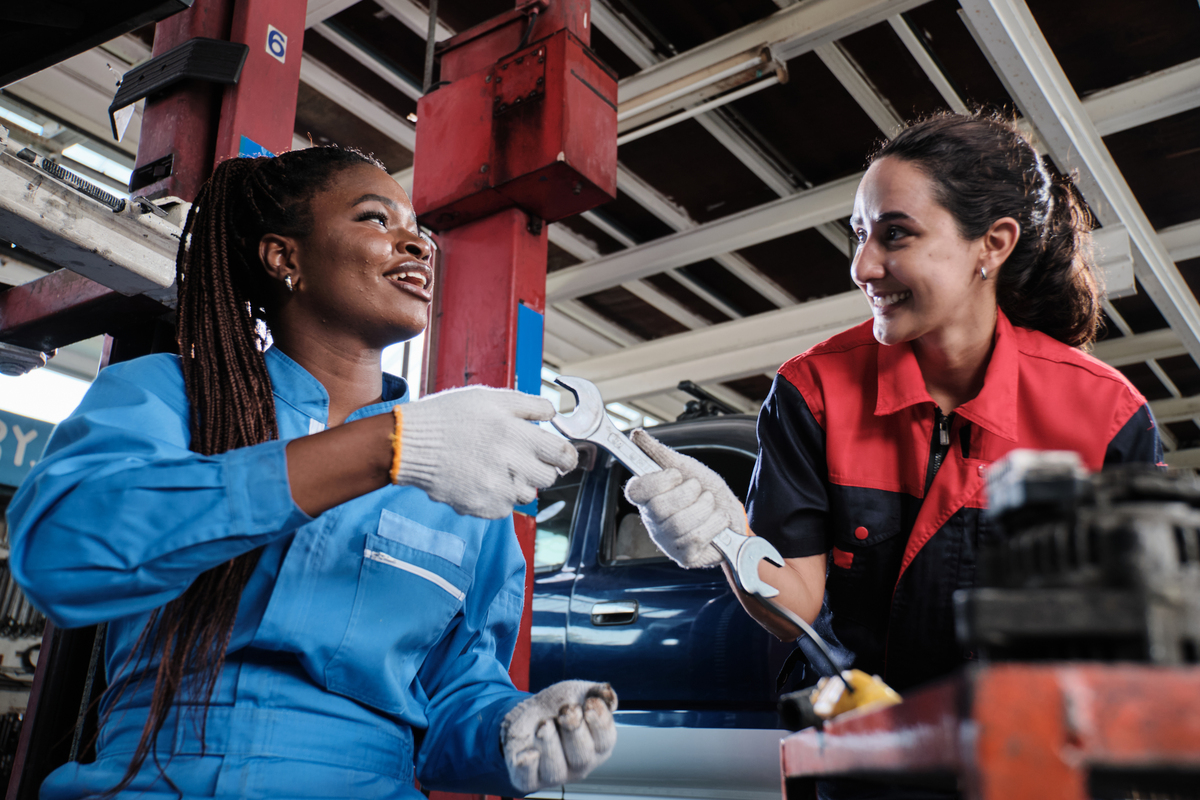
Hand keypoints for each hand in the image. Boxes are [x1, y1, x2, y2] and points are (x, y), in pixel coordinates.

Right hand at [396, 387, 576, 518]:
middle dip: (540, 468)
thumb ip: (528, 405)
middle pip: (548, 477)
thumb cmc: (449, 416)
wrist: (410, 445)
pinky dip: (497, 496)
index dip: (566, 456)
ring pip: (527, 494)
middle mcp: (512, 463)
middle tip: (519, 458)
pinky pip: (505, 507)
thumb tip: (553, 414)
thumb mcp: (490, 398)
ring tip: (491, 466)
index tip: (561, 457)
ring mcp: (498, 489)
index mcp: (517, 434)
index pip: (563, 455)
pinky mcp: (485, 507)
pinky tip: (478, 478)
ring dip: (517, 483)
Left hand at [501, 680, 617, 792]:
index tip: (589, 703)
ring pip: (555, 769)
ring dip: (550, 743)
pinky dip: (528, 766)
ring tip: (544, 724)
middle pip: (582, 757)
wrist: (527, 711)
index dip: (599, 723)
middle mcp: (579, 764)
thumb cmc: (558, 706)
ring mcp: (555, 775)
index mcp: (597, 745)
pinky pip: (528, 779)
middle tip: (565, 712)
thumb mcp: (579, 693)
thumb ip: (598, 692)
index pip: (606, 741)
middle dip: (574, 730)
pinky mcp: (530, 778)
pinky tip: (529, 753)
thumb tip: (609, 696)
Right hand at [623, 429, 745, 567]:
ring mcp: (668, 542)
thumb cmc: (704, 491)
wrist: (731, 512)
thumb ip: (659, 453)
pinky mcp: (685, 557)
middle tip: (698, 490)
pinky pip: (696, 538)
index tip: (675, 475)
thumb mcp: (685, 467)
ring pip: (680, 524)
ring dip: (704, 507)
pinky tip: (717, 520)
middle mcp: (653, 522)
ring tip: (709, 504)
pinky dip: (714, 523)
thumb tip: (636, 436)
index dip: (656, 481)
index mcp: (648, 499)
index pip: (635, 491)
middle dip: (688, 493)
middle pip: (660, 507)